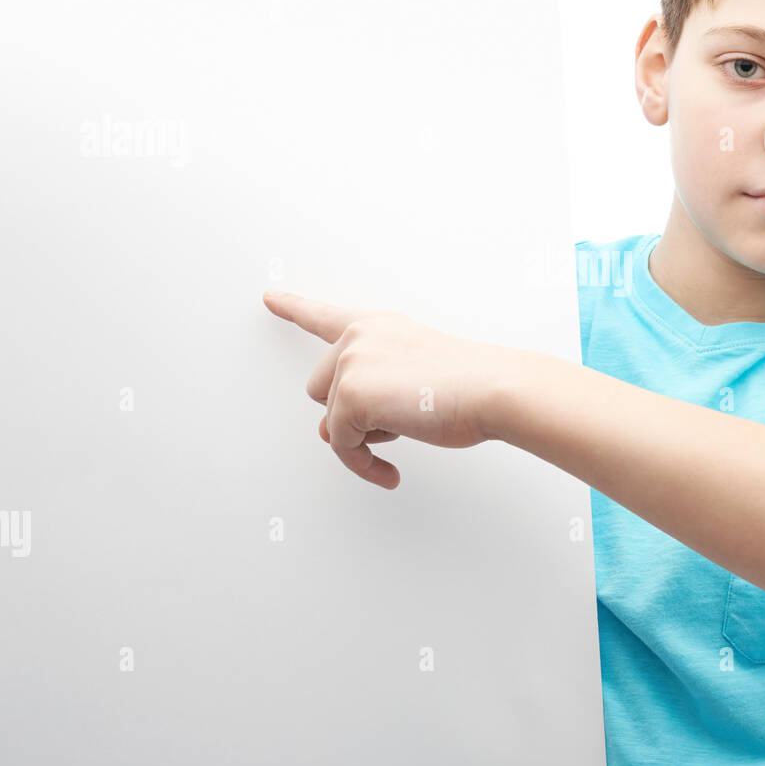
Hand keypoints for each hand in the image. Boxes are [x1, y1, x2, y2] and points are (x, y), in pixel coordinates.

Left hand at [262, 289, 505, 488]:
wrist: (492, 389)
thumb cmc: (471, 385)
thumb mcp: (411, 380)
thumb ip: (369, 395)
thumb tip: (329, 433)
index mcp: (378, 327)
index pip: (326, 316)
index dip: (295, 307)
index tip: (272, 297)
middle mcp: (359, 336)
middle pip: (322, 388)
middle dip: (350, 414)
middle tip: (393, 424)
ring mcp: (352, 362)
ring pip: (332, 421)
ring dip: (362, 439)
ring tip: (407, 433)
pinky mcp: (350, 395)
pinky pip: (341, 445)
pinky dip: (362, 463)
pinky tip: (389, 468)